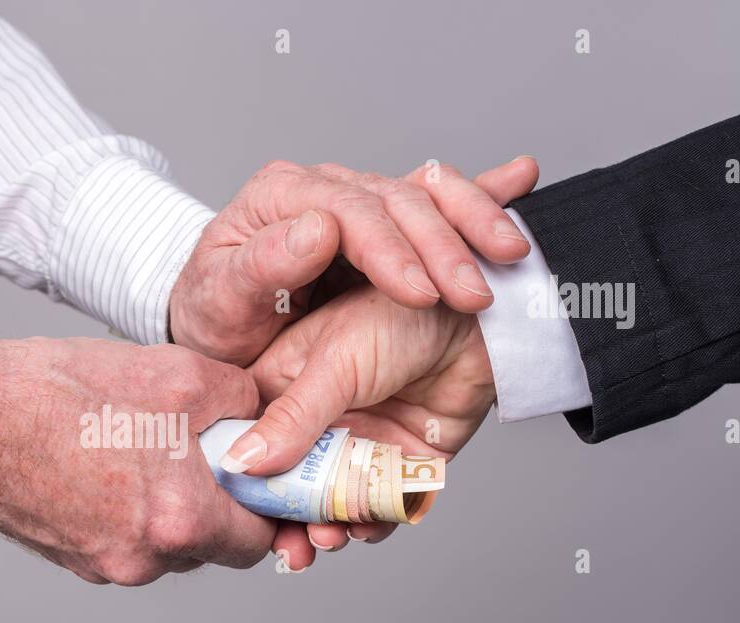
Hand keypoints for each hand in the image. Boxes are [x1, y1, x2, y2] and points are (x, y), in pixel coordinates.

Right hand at [0, 333, 276, 584]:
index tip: (262, 481)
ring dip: (170, 506)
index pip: (257, 543)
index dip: (265, 510)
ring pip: (166, 545)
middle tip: (199, 450)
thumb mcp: (177, 374)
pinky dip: (128, 510)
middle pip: (211, 547)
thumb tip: (261, 418)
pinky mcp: (70, 558)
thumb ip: (242, 402)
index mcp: (179, 521)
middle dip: (217, 504)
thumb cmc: (63, 391)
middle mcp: (143, 559)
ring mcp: (101, 565)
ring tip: (143, 448)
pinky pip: (123, 540)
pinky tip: (107, 461)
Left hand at [168, 157, 538, 366]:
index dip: (386, 247)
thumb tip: (317, 228)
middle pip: (394, 201)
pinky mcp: (386, 218)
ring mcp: (360, 199)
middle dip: (439, 247)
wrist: (220, 324)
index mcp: (280, 198)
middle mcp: (325, 188)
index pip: (345, 210)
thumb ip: (263, 267)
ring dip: (473, 223)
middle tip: (472, 296)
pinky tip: (522, 180)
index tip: (418, 289)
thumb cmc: (217, 317)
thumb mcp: (222, 300)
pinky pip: (439, 198)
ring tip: (510, 255)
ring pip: (425, 195)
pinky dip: (480, 197)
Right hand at [237, 287, 494, 568]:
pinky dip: (369, 524)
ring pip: (327, 503)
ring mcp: (355, 445)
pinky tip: (364, 529)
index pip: (247, 444)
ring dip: (323, 527)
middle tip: (285, 547)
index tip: (236, 515)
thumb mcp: (334, 362)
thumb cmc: (401, 315)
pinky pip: (376, 506)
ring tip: (325, 538)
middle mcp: (314, 422)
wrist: (479, 325)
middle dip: (282, 521)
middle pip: (284, 485)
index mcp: (282, 387)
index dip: (240, 482)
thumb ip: (292, 418)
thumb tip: (241, 463)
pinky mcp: (397, 464)